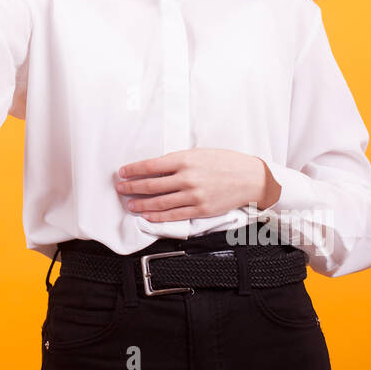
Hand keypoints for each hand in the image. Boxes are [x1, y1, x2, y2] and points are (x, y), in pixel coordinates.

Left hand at [114, 148, 275, 220]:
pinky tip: (147, 215)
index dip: (133, 170)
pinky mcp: (200, 210)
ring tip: (130, 204)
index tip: (123, 172)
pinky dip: (157, 216)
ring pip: (159, 202)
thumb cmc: (225, 162)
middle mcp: (187, 178)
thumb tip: (155, 168)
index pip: (151, 165)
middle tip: (121, 188)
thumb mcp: (199, 153)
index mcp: (185, 159)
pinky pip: (173, 215)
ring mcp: (193, 195)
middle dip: (132, 187)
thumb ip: (177, 161)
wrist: (250, 178)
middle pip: (151, 185)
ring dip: (141, 204)